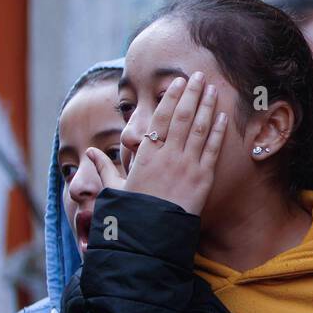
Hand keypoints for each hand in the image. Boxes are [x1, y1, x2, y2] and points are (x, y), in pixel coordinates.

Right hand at [94, 72, 228, 215]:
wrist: (151, 237)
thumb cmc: (131, 213)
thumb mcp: (114, 189)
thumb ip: (103, 167)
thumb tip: (88, 152)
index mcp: (146, 154)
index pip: (161, 118)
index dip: (171, 98)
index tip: (178, 82)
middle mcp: (168, 155)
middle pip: (183, 117)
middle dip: (192, 93)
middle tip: (200, 75)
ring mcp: (187, 166)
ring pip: (200, 129)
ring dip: (208, 106)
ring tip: (214, 89)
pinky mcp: (203, 179)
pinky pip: (213, 149)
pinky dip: (219, 131)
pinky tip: (224, 116)